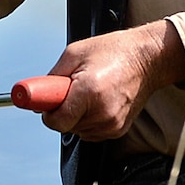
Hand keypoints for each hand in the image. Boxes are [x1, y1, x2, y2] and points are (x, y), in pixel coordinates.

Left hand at [41, 21, 184, 142]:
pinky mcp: (118, 130)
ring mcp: (112, 124)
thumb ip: (52, 77)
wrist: (147, 59)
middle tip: (72, 90)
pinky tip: (99, 102)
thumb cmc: (113, 51)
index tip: (46, 105)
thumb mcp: (74, 53)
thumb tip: (37, 96)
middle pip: (66, 126)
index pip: (56, 121)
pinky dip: (89, 120)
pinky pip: (91, 132)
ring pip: (78, 130)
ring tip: (89, 93)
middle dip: (63, 110)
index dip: (47, 113)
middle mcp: (102, 112)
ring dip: (76, 116)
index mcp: (89, 91)